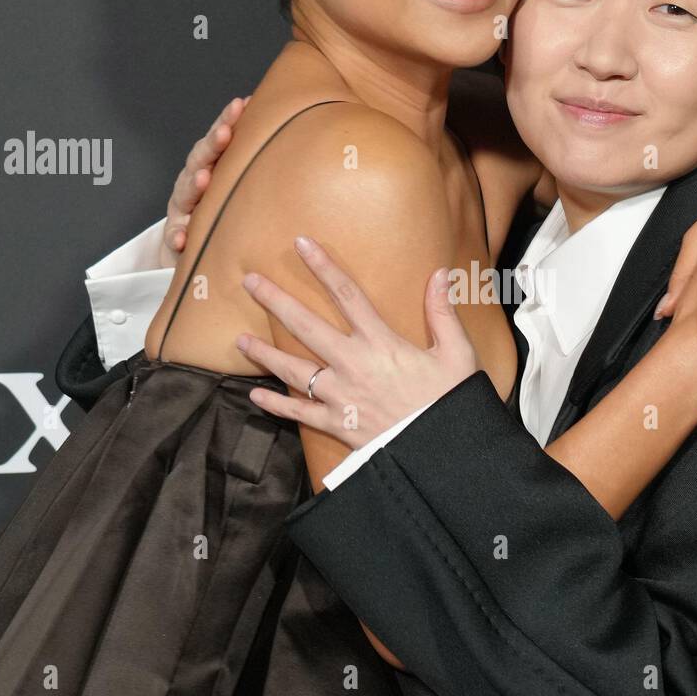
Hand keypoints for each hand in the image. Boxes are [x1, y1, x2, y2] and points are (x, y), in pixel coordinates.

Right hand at [157, 94, 250, 266]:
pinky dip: (177, 235)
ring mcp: (181, 209)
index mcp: (208, 168)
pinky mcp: (175, 237)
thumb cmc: (221, 212)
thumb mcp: (236, 188)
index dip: (227, 121)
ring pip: (185, 193)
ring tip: (203, 179)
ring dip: (193, 185)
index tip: (241, 104)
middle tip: (225, 133)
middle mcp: (192, 184)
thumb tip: (293, 136)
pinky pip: (174, 236)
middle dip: (213, 145)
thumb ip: (253, 168)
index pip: (218, 140)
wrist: (188, 247)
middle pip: (200, 159)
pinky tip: (182, 237)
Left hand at [236, 237, 478, 446]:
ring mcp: (341, 396)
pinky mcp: (338, 425)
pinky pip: (300, 414)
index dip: (323, 266)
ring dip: (264, 353)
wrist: (442, 452)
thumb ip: (442, 313)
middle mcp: (353, 365)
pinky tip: (256, 396)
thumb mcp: (457, 354)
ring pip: (293, 370)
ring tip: (239, 340)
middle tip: (250, 281)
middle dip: (276, 301)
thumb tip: (439, 274)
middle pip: (306, 326)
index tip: (301, 244)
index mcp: (382, 343)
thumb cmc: (451, 402)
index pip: (347, 294)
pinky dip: (276, 405)